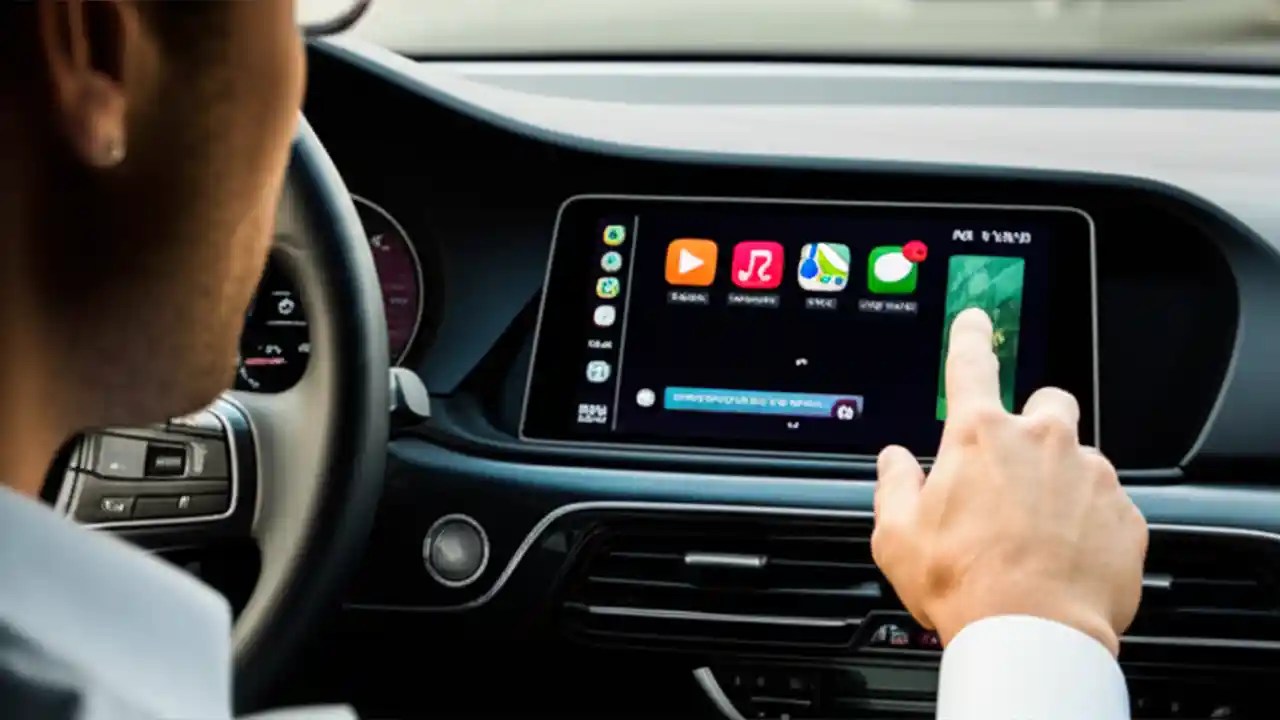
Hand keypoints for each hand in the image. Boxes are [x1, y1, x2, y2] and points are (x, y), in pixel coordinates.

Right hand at [871, 308, 1147, 655]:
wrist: (1033, 635)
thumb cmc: (963, 583)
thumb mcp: (897, 535)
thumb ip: (895, 485)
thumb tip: (896, 462)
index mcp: (979, 437)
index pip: (972, 364)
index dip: (970, 337)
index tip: (977, 321)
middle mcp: (1041, 442)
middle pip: (1048, 401)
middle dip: (1034, 423)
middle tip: (1015, 467)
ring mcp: (1091, 476)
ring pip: (1081, 458)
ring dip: (1061, 482)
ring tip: (1037, 534)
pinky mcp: (1125, 515)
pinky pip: (1108, 506)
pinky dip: (1089, 524)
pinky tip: (1065, 558)